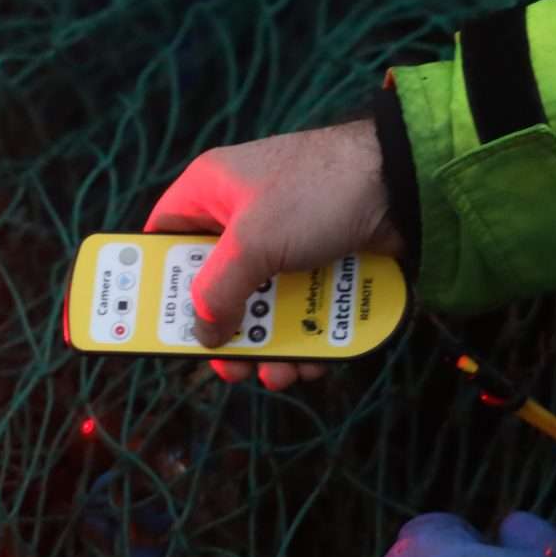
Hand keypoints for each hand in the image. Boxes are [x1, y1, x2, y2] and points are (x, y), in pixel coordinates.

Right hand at [144, 120, 399, 388]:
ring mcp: (284, 240)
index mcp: (209, 192)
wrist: (404, 182)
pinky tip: (315, 360)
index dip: (154, 280)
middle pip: (214, 286)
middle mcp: (241, 216)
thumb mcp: (254, 243)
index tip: (151, 322)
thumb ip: (218, 292)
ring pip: (260, 305)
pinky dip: (305, 335)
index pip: (162, 237)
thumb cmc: (318, 192)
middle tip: (227, 367)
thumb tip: (203, 334)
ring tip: (279, 374)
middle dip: (223, 331)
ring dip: (269, 345)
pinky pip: (300, 306)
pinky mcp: (320, 259)